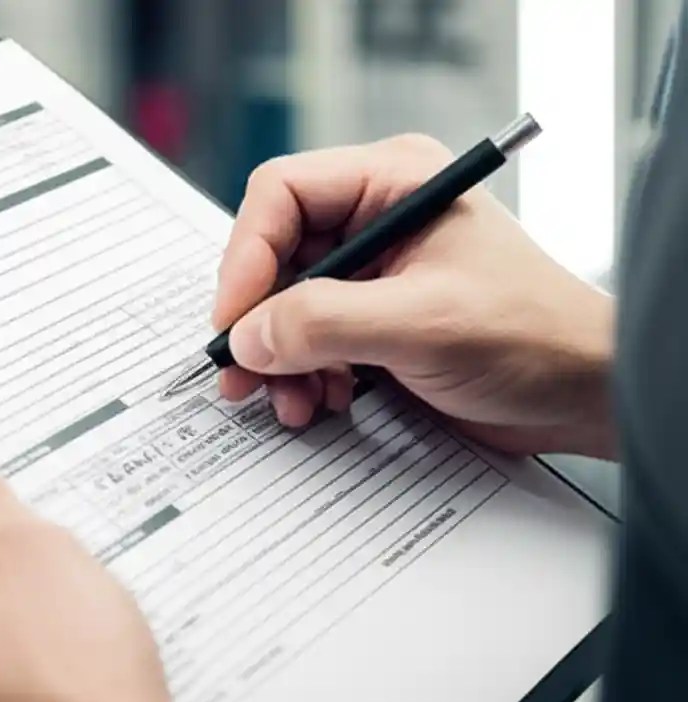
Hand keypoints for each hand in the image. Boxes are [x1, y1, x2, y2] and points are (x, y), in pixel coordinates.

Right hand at [214, 134, 616, 458]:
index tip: (235, 318)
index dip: (246, 255)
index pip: (281, 194)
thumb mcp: (421, 323)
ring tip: (288, 401)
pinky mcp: (371, 319)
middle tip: (242, 372)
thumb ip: (324, 323)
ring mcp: (371, 271)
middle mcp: (374, 217)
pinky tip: (319, 402)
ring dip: (276, 358)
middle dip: (257, 320)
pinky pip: (306, 340)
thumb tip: (248, 336)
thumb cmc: (533, 336)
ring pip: (283, 304)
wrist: (583, 395)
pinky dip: (301, 376)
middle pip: (274, 254)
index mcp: (391, 182)